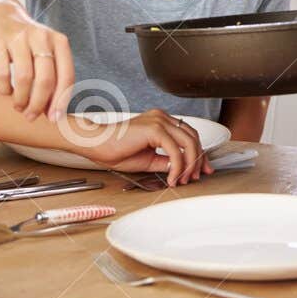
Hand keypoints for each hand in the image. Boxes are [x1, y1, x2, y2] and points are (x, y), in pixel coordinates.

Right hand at [0, 3, 74, 120]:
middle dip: (39, 104)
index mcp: (60, 42)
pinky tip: (5, 91)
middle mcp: (42, 38)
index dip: (60, 101)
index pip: (67, 77)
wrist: (1, 14)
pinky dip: (4, 88)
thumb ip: (53, 78)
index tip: (54, 118)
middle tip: (31, 116)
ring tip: (18, 106)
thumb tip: (53, 113)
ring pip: (24, 78)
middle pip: (45, 80)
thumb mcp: (47, 52)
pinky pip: (2, 72)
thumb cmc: (28, 41)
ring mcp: (19, 38)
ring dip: (21, 99)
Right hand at [79, 110, 210, 184]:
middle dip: (199, 159)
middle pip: (193, 137)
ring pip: (188, 142)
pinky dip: (178, 166)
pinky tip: (172, 177)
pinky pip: (175, 150)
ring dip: (190, 164)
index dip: (197, 153)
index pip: (188, 135)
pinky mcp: (154, 129)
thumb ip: (165, 161)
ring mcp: (159, 121)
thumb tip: (181, 169)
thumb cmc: (114, 150)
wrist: (96, 144)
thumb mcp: (148, 159)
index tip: (201, 169)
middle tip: (196, 177)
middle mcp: (162, 118)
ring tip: (183, 180)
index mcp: (160, 121)